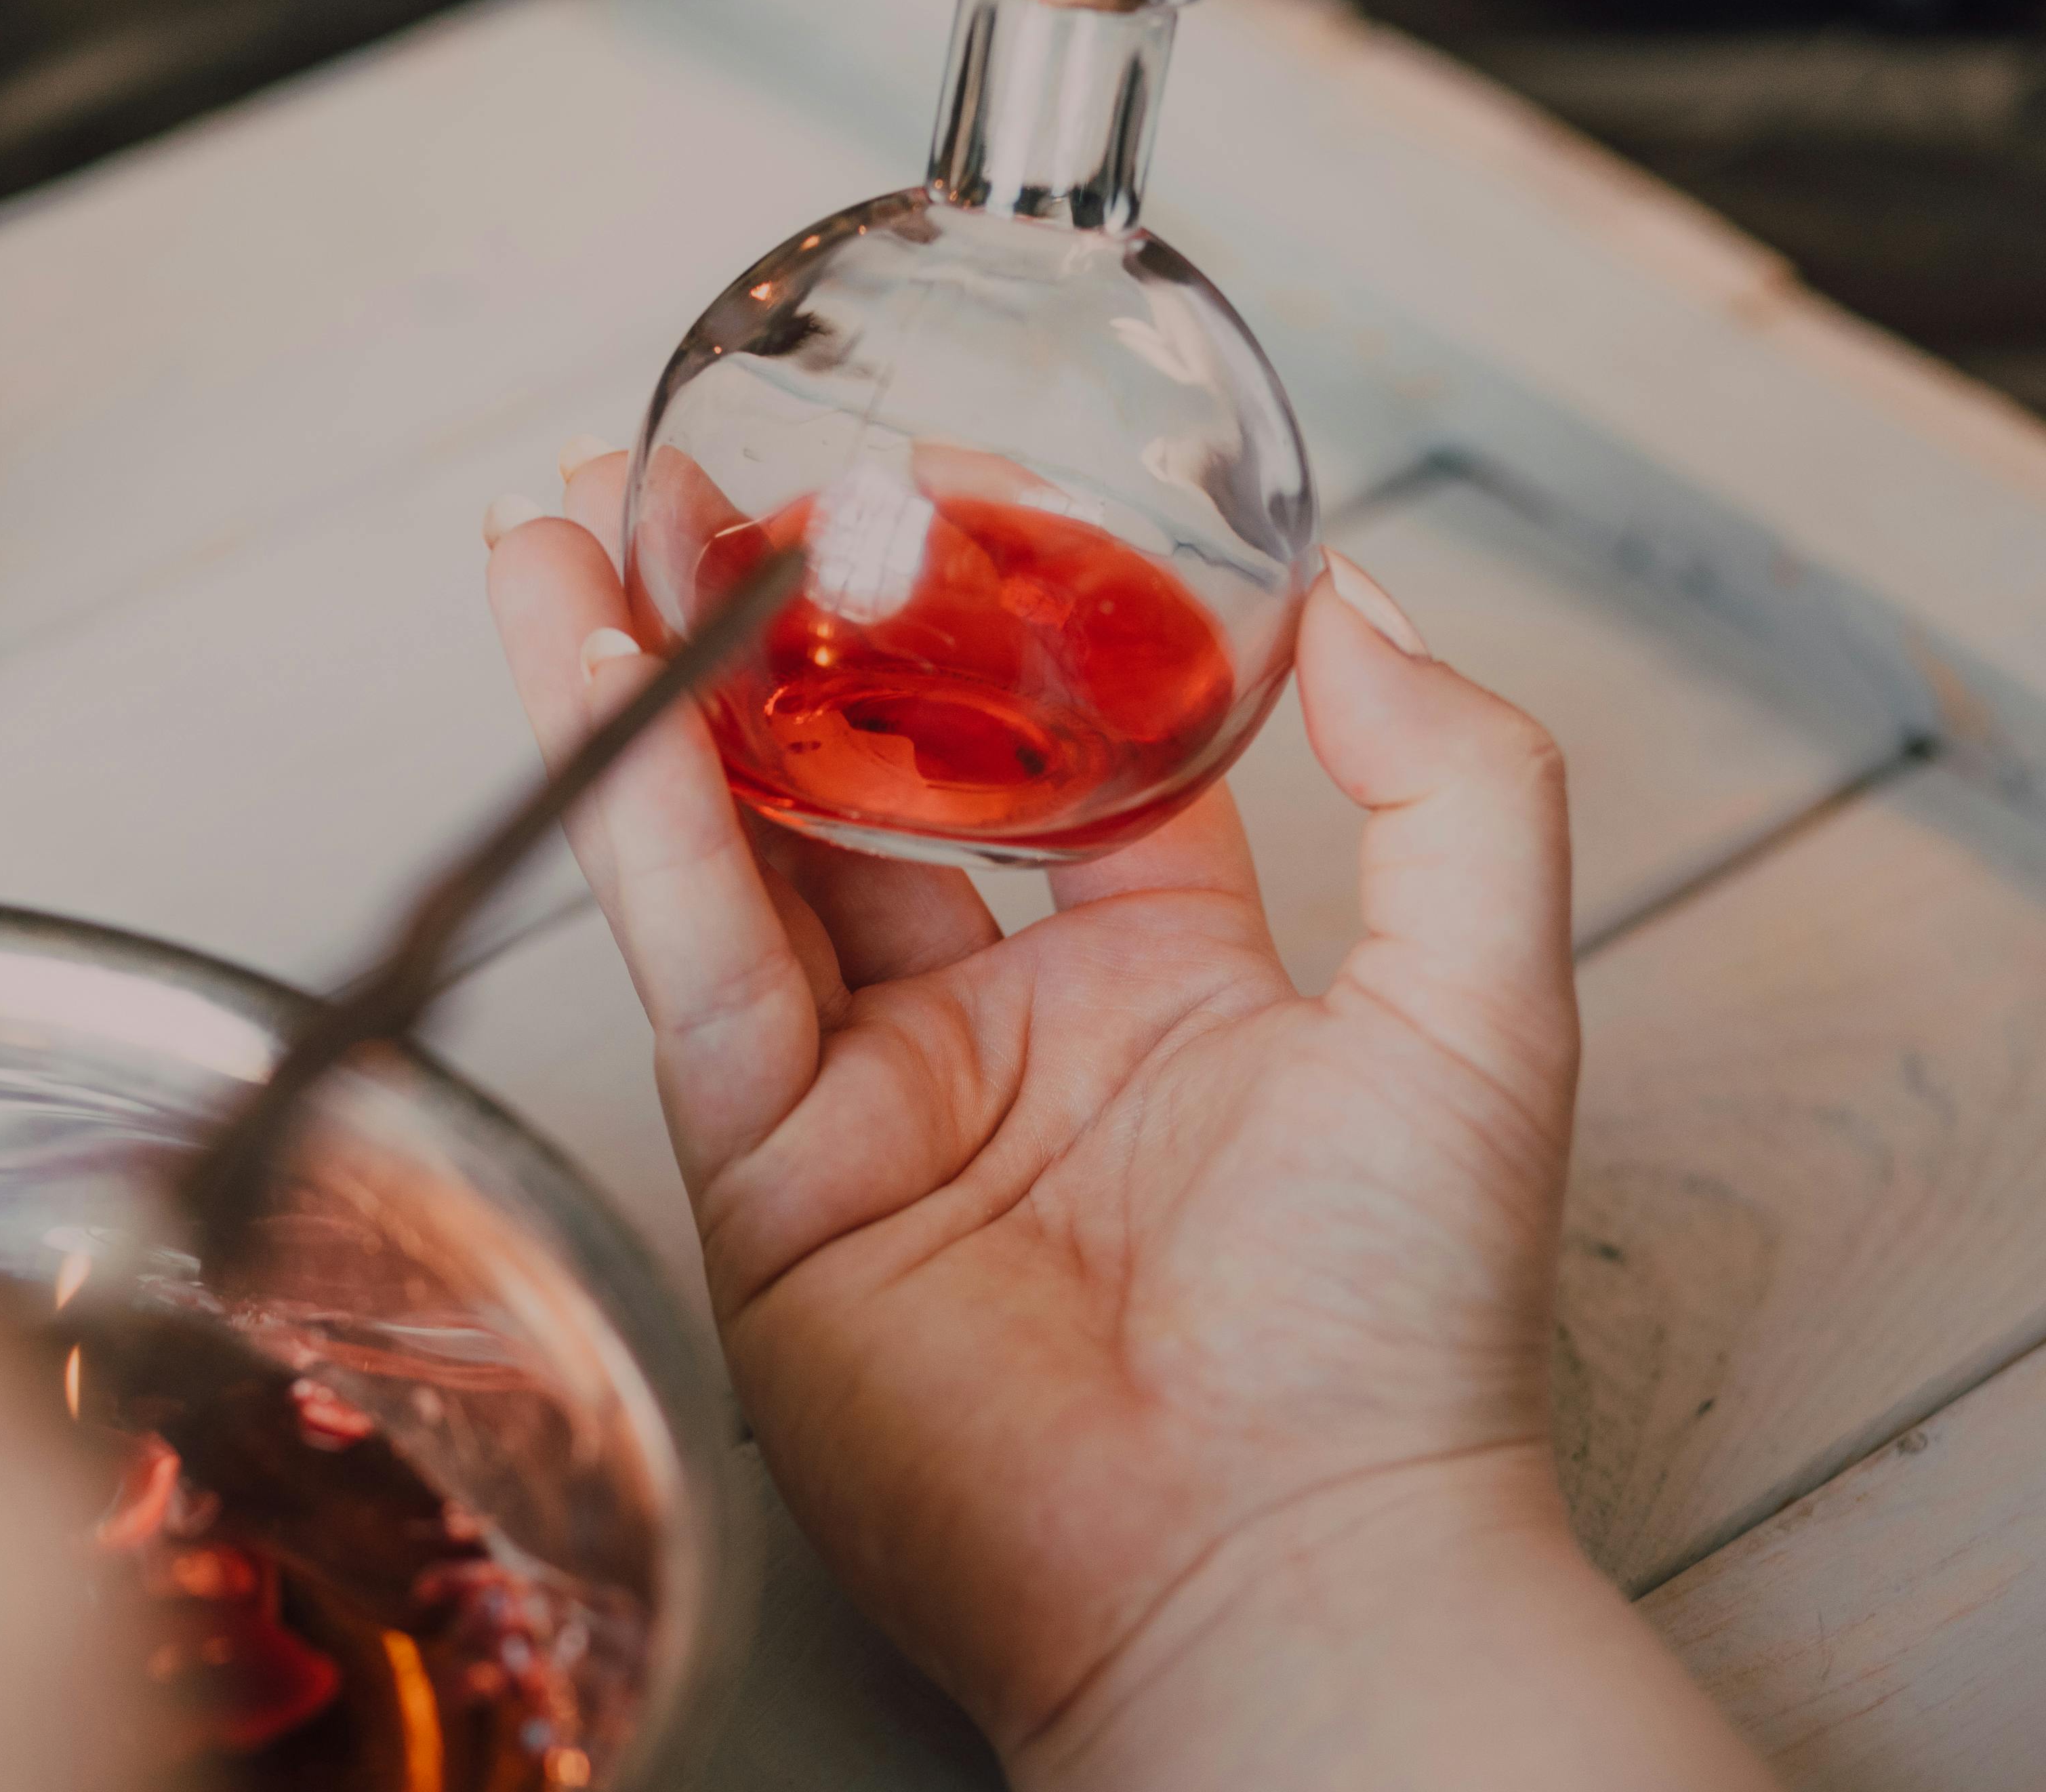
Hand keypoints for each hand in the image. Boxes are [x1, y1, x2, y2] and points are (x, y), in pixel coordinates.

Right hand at [486, 452, 1771, 1787]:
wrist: (1272, 1572)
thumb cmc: (1398, 1332)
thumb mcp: (1481, 1007)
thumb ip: (1454, 782)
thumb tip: (1357, 596)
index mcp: (1163, 976)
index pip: (1047, 748)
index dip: (985, 608)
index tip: (930, 473)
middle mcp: (999, 1024)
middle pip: (853, 780)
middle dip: (763, 634)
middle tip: (685, 479)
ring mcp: (871, 1096)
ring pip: (738, 848)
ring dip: (644, 685)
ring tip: (564, 527)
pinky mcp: (771, 1173)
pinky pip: (705, 958)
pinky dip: (636, 811)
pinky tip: (586, 670)